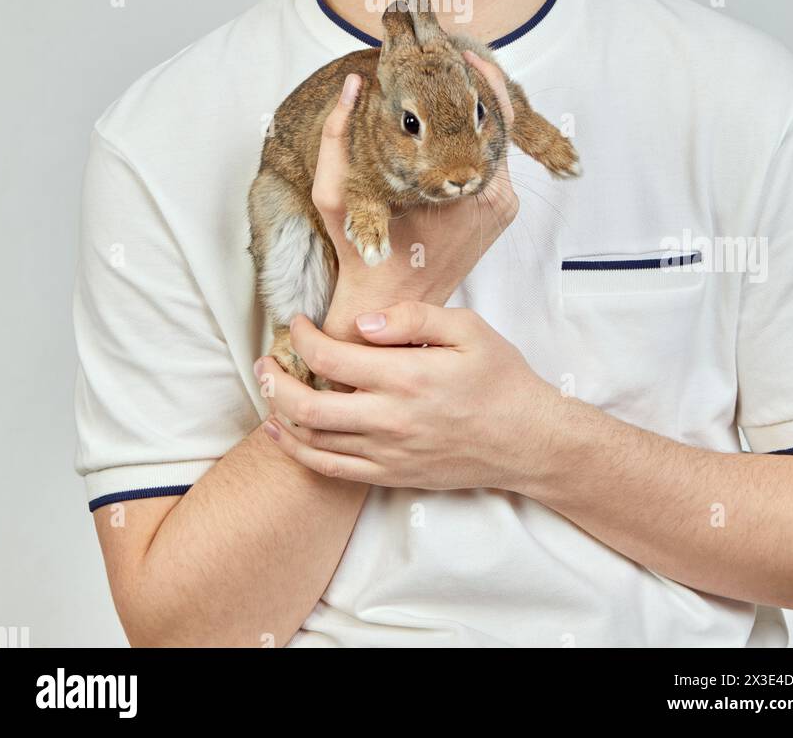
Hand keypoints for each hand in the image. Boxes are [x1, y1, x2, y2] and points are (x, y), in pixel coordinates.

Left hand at [256, 300, 561, 491]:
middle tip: (266, 358)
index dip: (302, 337)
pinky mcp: (390, 475)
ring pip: (311, 440)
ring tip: (267, 387)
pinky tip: (282, 432)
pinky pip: (330, 468)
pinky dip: (297, 450)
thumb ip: (414, 317)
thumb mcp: (467, 329)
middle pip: (306, 405)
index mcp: (406, 376)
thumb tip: (364, 323)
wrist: (527, 441)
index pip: (330, 357)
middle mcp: (390, 419)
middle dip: (274, 378)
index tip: (297, 322)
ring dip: (279, 412)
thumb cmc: (500, 379)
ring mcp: (387, 453)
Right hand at [313, 48, 519, 346]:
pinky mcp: (496, 215)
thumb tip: (352, 85)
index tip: (462, 54)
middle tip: (447, 60)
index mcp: (472, 189)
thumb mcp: (336, 195)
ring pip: (492, 145)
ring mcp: (500, 208)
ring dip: (470, 116)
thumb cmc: (364, 256)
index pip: (496, 116)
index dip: (483, 79)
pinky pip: (488, 166)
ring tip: (442, 85)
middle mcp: (496, 198)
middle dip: (473, 92)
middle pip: (497, 126)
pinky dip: (470, 142)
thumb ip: (337, 136)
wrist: (390, 309)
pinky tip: (444, 125)